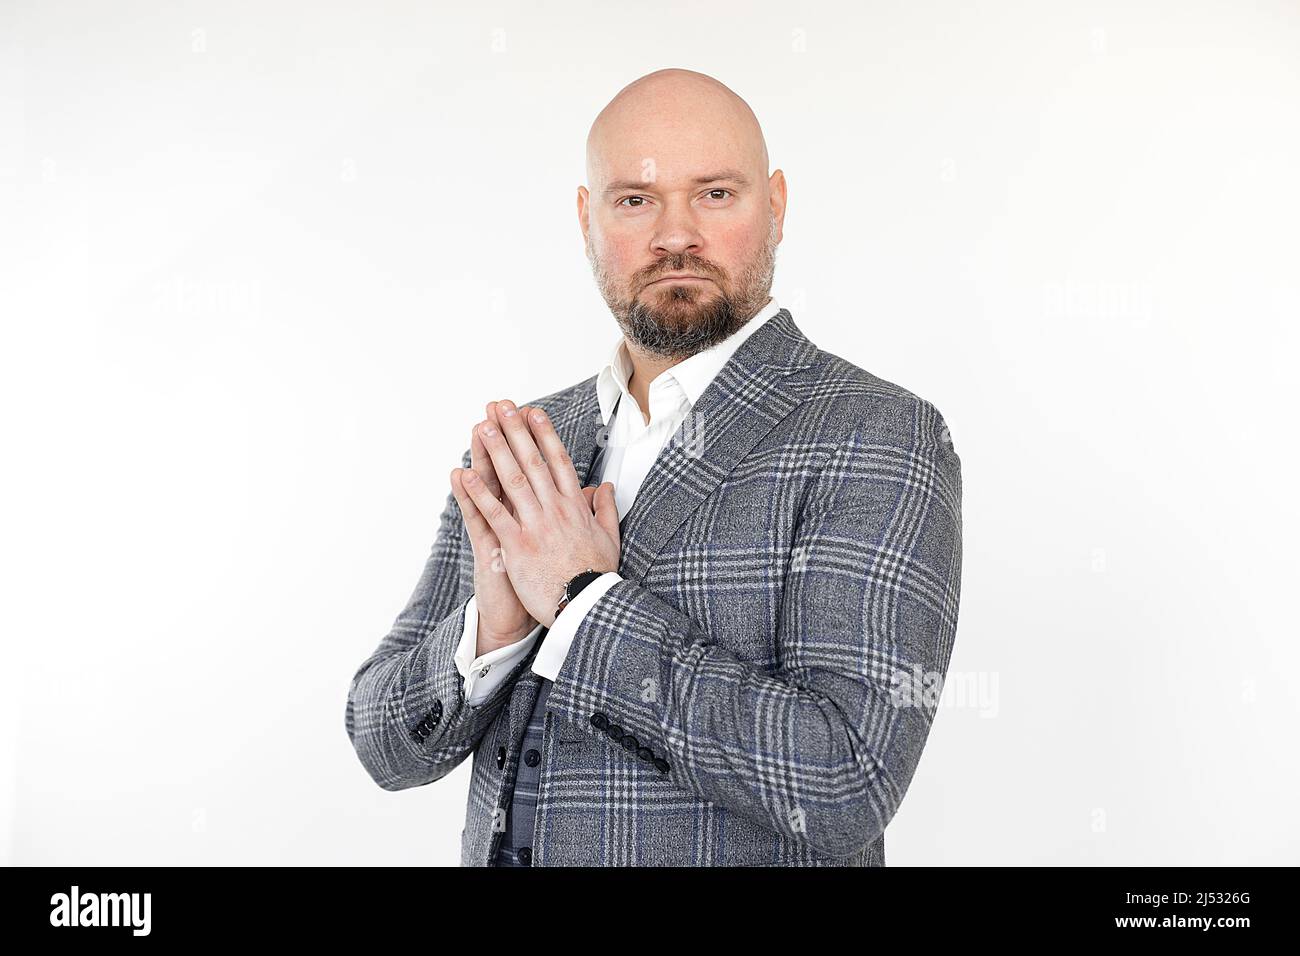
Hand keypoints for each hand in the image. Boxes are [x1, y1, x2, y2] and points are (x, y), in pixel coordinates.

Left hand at [456, 399, 619, 627]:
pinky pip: (495, 514)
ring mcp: (535, 526)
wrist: (586, 606)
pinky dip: (479, 493)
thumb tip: (604, 487)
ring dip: (495, 451)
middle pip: (533, 462)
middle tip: (502, 407)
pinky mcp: (518, 545)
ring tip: (481, 427)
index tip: (533, 413)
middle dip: (516, 431)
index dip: (544, 434)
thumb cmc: (596, 577)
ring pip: (513, 480)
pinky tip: (465, 475)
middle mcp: (555, 509)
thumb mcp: (609, 538)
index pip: (558, 461)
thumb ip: (604, 509)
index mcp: (574, 507)